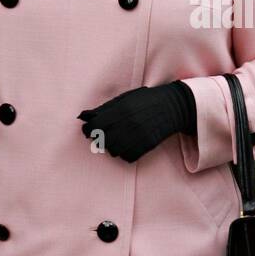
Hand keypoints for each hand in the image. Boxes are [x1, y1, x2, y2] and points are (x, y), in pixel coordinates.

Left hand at [78, 83, 195, 163]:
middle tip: (100, 135)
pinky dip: (124, 154)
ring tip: (114, 140)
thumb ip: (103, 108)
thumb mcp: (124, 98)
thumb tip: (82, 116)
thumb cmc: (145, 100)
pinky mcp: (147, 145)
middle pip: (103, 140)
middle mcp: (129, 123)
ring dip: (110, 147)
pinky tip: (126, 146)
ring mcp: (139, 135)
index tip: (87, 130)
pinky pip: (128, 157)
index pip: (95, 125)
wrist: (172, 106)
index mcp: (121, 109)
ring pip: (114, 151)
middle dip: (98, 139)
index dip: (88, 130)